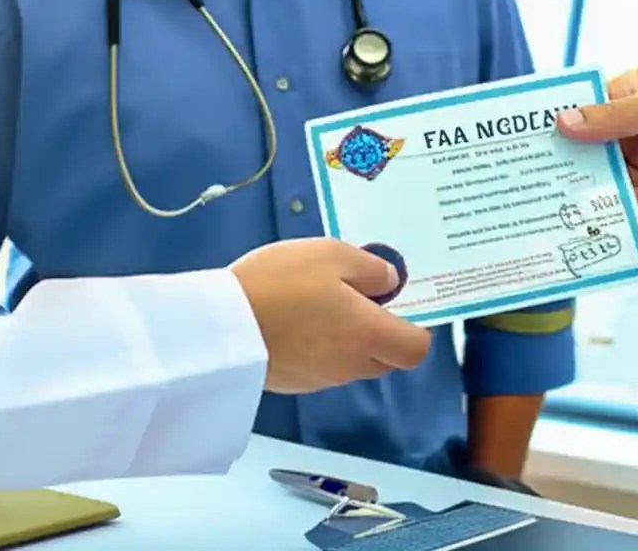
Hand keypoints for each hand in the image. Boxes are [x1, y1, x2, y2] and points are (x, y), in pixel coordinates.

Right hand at [231, 238, 430, 393]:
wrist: (220, 325)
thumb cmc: (283, 283)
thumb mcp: (332, 255)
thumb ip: (371, 269)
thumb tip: (390, 282)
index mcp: (368, 335)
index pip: (416, 349)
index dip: (416, 328)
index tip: (398, 303)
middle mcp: (351, 365)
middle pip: (386, 358)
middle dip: (382, 332)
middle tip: (357, 298)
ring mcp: (321, 378)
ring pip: (354, 363)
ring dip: (349, 340)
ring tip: (319, 304)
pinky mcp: (294, 383)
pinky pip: (323, 366)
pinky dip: (321, 348)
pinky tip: (295, 320)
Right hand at [556, 67, 637, 223]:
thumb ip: (615, 118)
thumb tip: (561, 123)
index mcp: (629, 96)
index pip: (583, 115)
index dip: (564, 135)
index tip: (543, 158)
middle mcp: (635, 129)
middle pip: (596, 160)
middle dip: (600, 179)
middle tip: (601, 194)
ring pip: (619, 187)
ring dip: (635, 198)